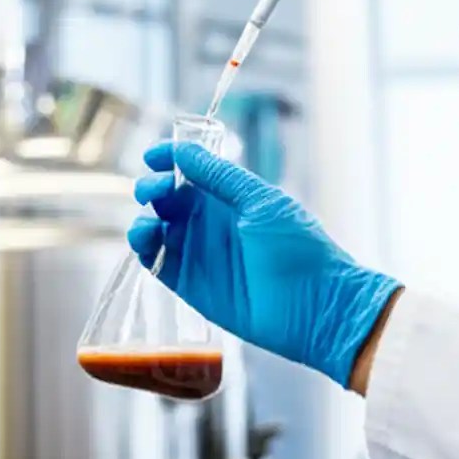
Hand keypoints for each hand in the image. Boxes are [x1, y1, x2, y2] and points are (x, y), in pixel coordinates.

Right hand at [127, 141, 401, 388]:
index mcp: (227, 197)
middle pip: (164, 198)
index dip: (167, 160)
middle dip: (151, 187)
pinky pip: (155, 261)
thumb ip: (220, 177)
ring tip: (150, 221)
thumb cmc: (298, 248)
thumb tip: (183, 151)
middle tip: (155, 190)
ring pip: (155, 228)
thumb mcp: (261, 201)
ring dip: (143, 218)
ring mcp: (197, 253)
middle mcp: (208, 222)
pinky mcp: (188, 284)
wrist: (314, 307)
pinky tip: (145, 239)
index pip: (187, 171)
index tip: (153, 156)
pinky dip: (143, 247)